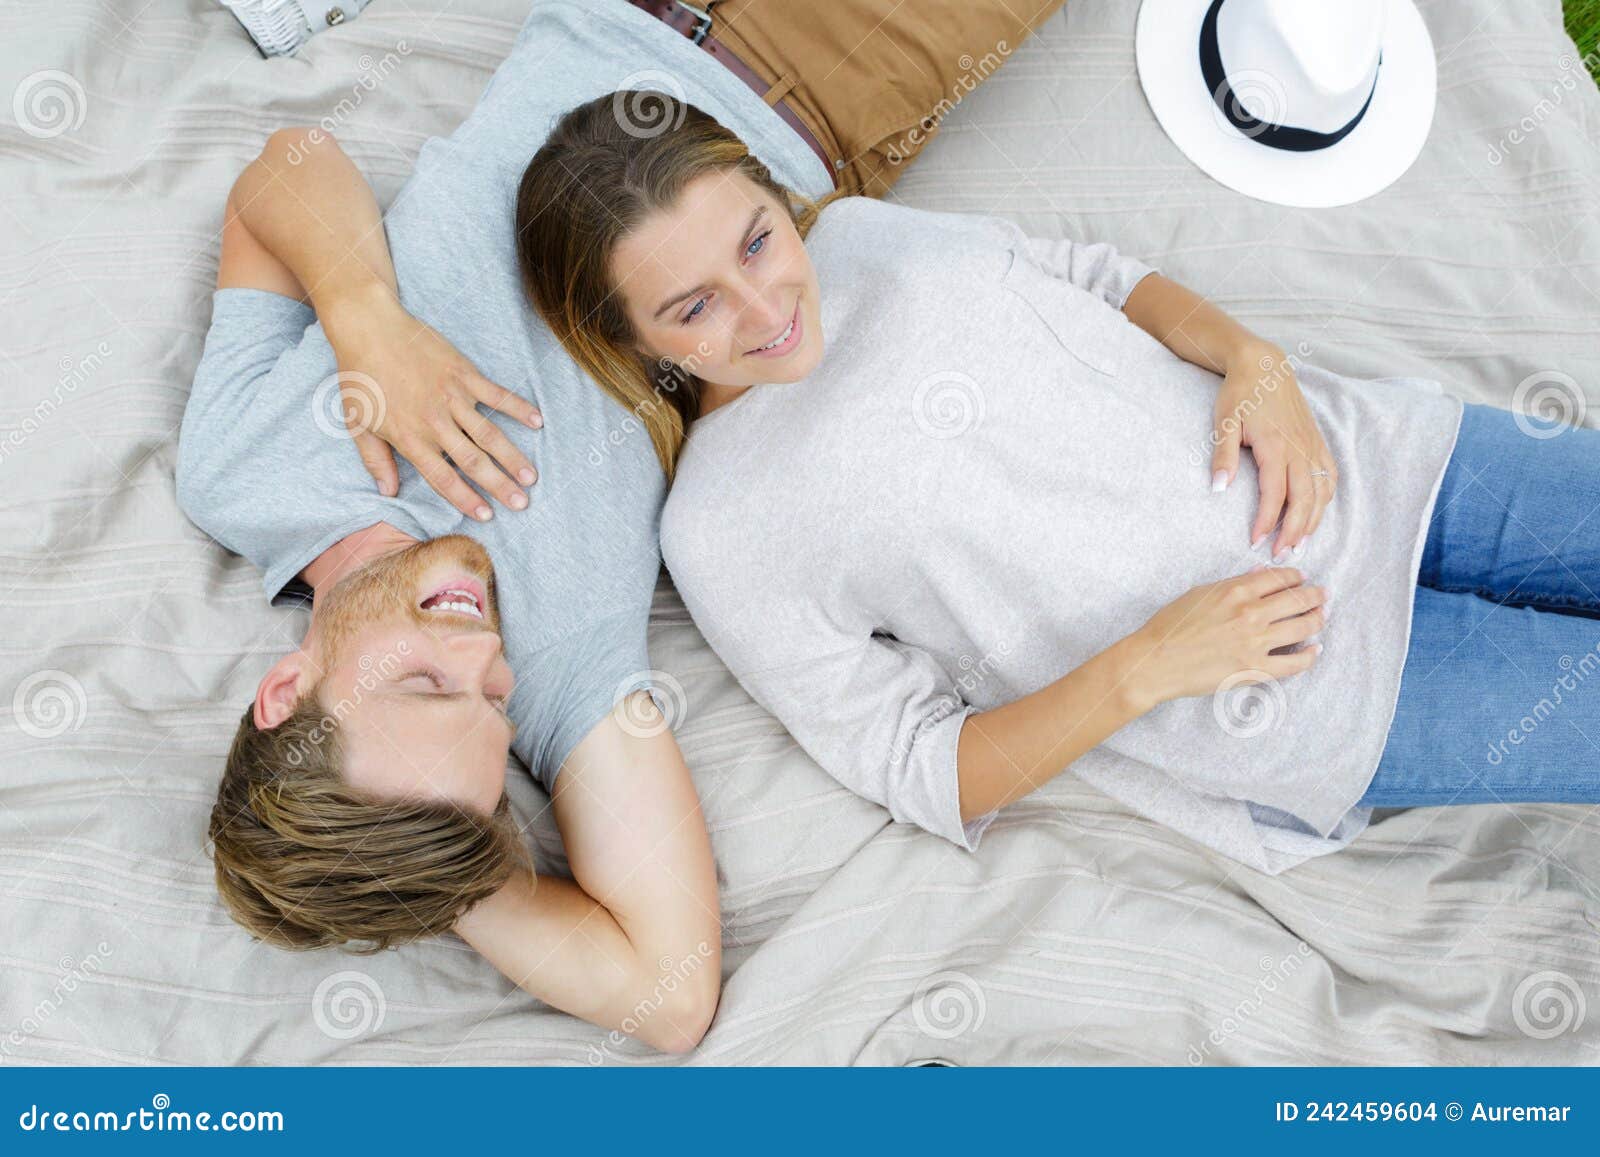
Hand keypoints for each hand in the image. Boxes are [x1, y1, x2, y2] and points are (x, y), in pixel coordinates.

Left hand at [321, 284, 542, 520]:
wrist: (368, 328)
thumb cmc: (360, 376)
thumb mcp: (357, 423)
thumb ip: (375, 460)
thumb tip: (388, 492)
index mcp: (409, 438)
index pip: (443, 478)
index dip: (466, 499)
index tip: (487, 515)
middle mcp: (435, 422)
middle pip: (474, 461)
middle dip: (500, 486)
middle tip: (521, 504)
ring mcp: (452, 397)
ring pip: (489, 434)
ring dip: (513, 457)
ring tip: (532, 477)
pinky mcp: (463, 374)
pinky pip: (497, 395)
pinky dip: (518, 408)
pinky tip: (537, 422)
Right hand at [1127, 565, 1326, 706]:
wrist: (1156, 660)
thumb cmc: (1170, 626)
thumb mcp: (1200, 593)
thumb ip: (1233, 584)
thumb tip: (1258, 575)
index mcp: (1236, 590)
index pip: (1279, 578)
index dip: (1295, 577)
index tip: (1300, 579)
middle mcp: (1251, 613)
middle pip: (1298, 599)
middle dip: (1315, 595)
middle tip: (1322, 595)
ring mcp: (1256, 642)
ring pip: (1304, 627)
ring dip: (1318, 619)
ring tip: (1322, 617)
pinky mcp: (1255, 669)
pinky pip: (1295, 663)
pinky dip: (1310, 655)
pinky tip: (1315, 649)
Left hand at [1210, 343, 1337, 560]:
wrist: (1265, 364)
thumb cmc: (1240, 393)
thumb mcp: (1224, 423)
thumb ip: (1223, 457)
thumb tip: (1219, 489)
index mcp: (1276, 446)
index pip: (1274, 495)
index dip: (1267, 522)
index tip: (1256, 542)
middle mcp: (1300, 448)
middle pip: (1304, 500)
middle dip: (1294, 532)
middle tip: (1280, 556)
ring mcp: (1313, 445)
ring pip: (1321, 491)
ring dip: (1313, 520)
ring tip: (1299, 544)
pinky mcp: (1318, 441)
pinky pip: (1329, 476)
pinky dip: (1326, 499)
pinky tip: (1316, 514)